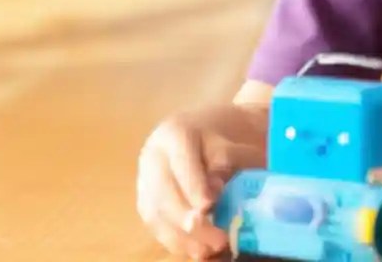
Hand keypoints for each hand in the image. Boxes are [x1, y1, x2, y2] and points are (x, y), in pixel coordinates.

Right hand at [136, 104, 265, 258]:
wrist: (214, 132)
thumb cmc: (229, 137)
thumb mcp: (235, 141)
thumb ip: (228, 161)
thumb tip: (216, 188)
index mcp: (176, 133)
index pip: (180, 162)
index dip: (193, 186)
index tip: (210, 206)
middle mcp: (154, 155)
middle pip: (162, 190)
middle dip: (187, 219)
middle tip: (216, 239)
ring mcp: (146, 177)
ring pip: (155, 211)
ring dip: (181, 236)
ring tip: (209, 250)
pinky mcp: (146, 199)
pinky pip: (154, 224)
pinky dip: (175, 241)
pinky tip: (197, 249)